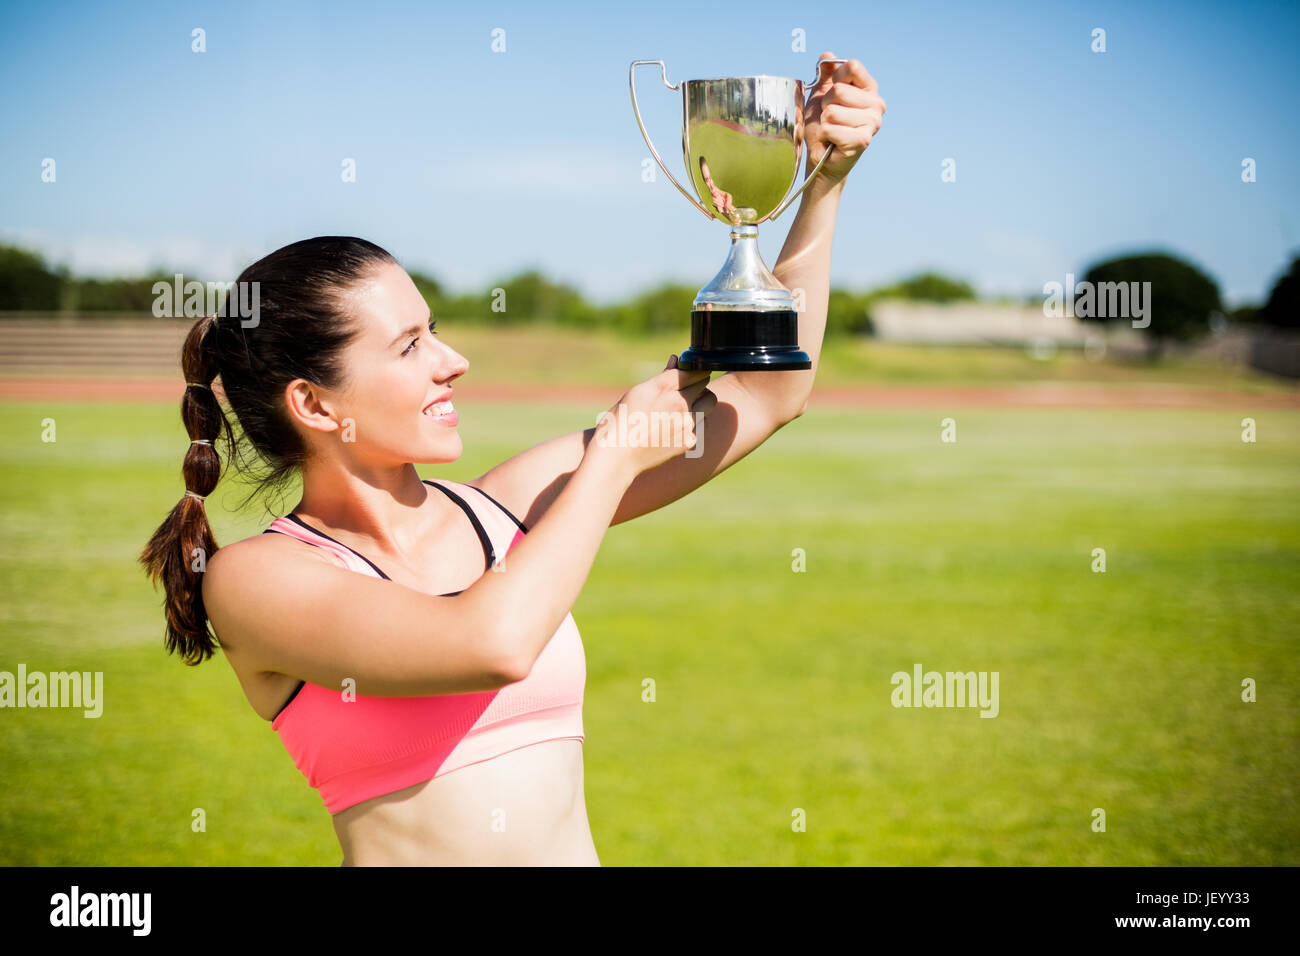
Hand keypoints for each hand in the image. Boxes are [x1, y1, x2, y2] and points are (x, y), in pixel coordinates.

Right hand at [592, 355, 717, 477]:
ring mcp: (687, 423)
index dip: (693, 370)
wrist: (617, 457)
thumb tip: (676, 359)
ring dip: (701, 401)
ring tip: (684, 408)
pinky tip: (678, 427)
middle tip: (687, 389)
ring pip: (709, 403)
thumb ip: (663, 376)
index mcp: (664, 387)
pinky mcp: (690, 441)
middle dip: (698, 383)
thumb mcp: (638, 392)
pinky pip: (703, 425)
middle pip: (704, 384)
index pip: (693, 370)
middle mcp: (679, 403)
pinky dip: (695, 423)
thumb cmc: (622, 421)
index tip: (691, 373)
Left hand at [804, 52, 884, 186]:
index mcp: (869, 89)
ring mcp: (872, 123)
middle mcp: (876, 104)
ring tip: (831, 130)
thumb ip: (826, 74)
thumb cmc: (824, 124)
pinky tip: (832, 141)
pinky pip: (831, 128)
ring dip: (825, 122)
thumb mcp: (821, 94)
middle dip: (826, 105)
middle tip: (830, 118)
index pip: (852, 67)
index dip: (835, 79)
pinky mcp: (863, 140)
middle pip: (839, 90)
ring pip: (833, 111)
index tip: (833, 94)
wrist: (822, 155)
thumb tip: (827, 55)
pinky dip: (825, 135)